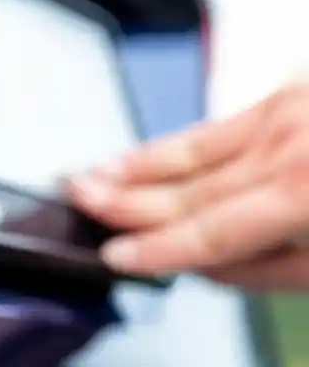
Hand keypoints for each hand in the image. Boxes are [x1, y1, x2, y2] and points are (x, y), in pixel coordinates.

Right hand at [68, 83, 308, 288]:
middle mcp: (284, 149)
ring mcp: (281, 115)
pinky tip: (141, 155)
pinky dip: (169, 146)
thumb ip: (267, 269)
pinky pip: (210, 128)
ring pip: (189, 149)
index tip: (115, 255)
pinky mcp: (280, 97)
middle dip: (125, 198)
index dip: (156, 248)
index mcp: (303, 194)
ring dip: (133, 166)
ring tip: (91, 174)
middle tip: (79, 199)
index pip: (209, 232)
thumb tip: (203, 267)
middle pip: (189, 187)